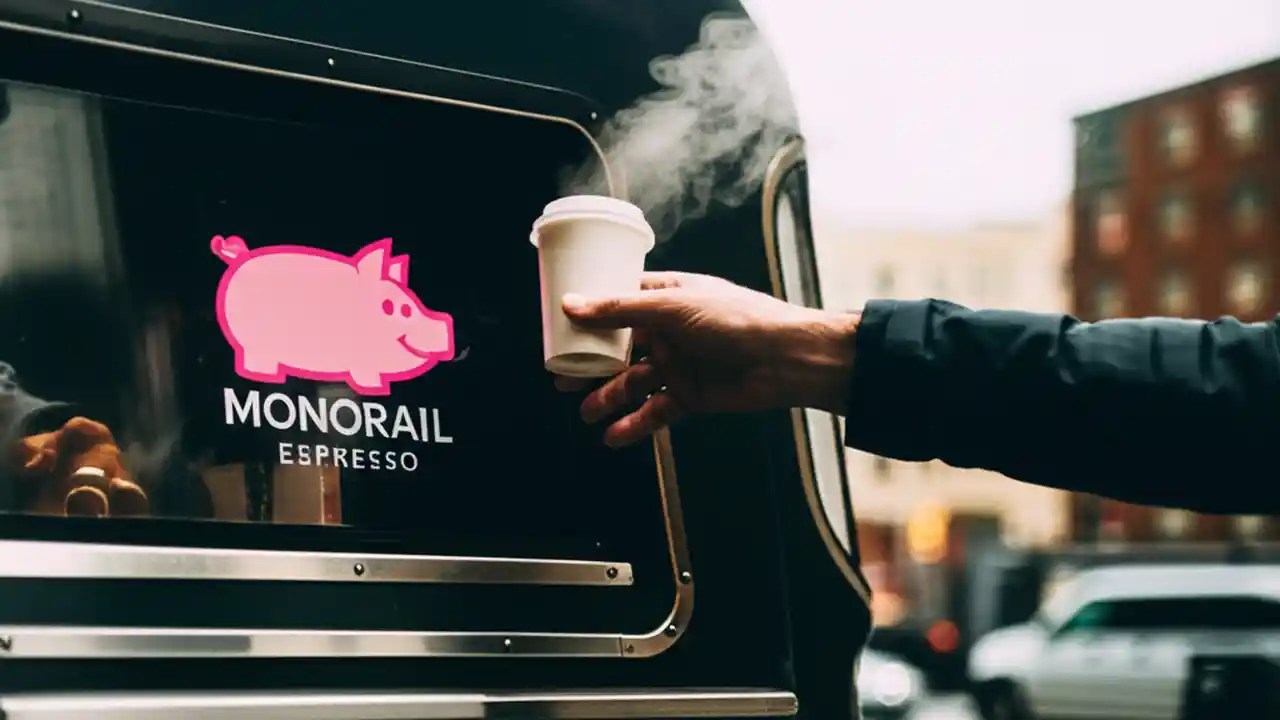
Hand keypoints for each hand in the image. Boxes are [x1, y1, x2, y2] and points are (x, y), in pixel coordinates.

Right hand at [557, 272, 859, 446]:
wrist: (787, 359)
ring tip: (585, 411)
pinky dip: (634, 424)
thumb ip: (621, 310)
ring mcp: (680, 363)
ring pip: (633, 381)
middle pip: (619, 345)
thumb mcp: (674, 307)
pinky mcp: (690, 395)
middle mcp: (670, 329)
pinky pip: (655, 411)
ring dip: (608, 397)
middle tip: (561, 377)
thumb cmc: (739, 319)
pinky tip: (613, 436)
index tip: (559, 322)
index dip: (590, 311)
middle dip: (590, 362)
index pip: (620, 299)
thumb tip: (572, 305)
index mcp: (668, 296)